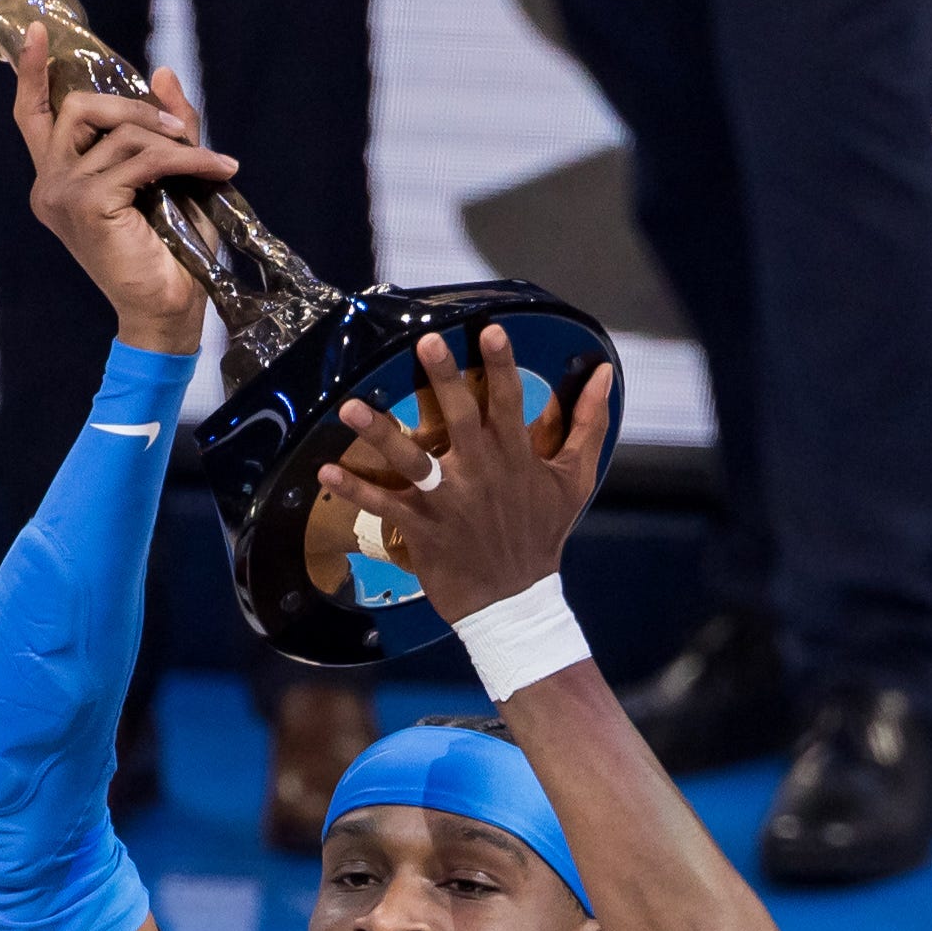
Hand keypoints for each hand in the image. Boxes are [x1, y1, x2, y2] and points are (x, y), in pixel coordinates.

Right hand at [10, 23, 234, 354]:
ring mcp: (62, 194)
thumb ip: (163, 127)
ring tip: (211, 161)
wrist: (168, 309)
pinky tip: (216, 170)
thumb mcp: (168, 176)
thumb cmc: (166, 252)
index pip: (32, 116)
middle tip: (178, 129)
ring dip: (173, 139)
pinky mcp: (87, 203)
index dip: (31, 73)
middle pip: (79, 106)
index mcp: (57, 180)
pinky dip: (186, 159)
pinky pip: (143, 159)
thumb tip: (163, 72)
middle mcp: (49, 185)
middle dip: (133, 106)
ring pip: (119, 132)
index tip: (37, 31)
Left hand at [318, 326, 612, 620]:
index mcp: (515, 456)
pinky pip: (383, 505)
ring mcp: (447, 500)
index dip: (500, 364)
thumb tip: (605, 373)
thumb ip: (589, 424)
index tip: (489, 330)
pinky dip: (354, 490)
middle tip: (425, 343)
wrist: (515, 600)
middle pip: (459, 417)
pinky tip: (326, 471)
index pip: (509, 400)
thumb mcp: (576, 480)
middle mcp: (480, 472)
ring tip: (350, 406)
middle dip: (442, 379)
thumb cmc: (543, 534)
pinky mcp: (421, 527)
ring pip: (410, 459)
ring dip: (378, 433)